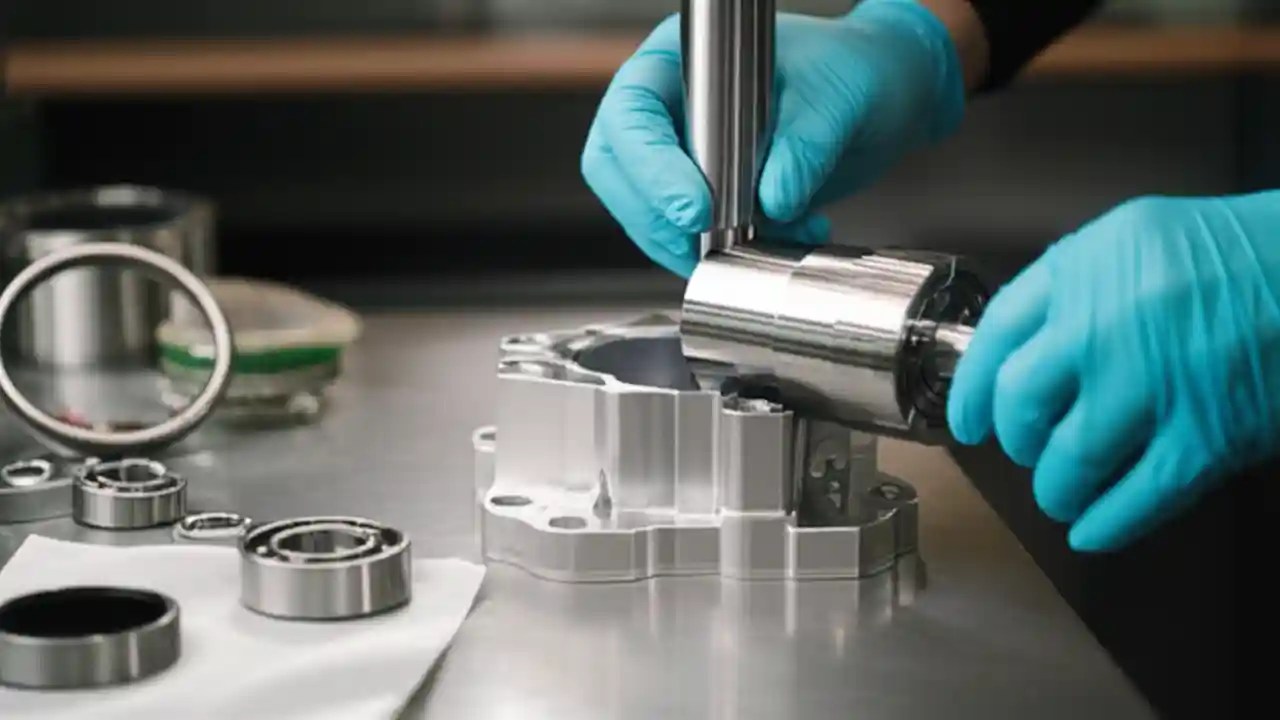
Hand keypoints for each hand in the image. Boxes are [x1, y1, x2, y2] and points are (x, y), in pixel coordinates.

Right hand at [580, 0, 968, 276]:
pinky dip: (726, 254)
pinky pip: (689, 236)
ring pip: (648, 212)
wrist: (886, 95)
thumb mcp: (839, 98)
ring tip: (764, 238)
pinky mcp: (709, 195)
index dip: (650, 167)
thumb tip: (772, 198)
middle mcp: (672, 107)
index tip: (695, 209)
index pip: (632, 113)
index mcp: (684, 60)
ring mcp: (685, 154)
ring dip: (694, 244)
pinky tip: (780, 237)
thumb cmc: (854, 69)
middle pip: (619, 170)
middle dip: (656, 217)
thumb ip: (805, 145)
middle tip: (707, 243)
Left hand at [948, 191, 1279, 550]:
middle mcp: (1107, 325)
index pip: (997, 334)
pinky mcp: (1206, 439)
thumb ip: (1076, 288)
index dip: (971, 387)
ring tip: (1060, 492)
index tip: (968, 418)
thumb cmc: (1241, 251)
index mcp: (1084, 267)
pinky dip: (1105, 524)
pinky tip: (1091, 530)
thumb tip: (1029, 353)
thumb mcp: (1137, 237)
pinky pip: (1135, 500)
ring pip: (1067, 462)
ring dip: (1056, 488)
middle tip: (1026, 448)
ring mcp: (1153, 386)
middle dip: (1016, 437)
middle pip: (1020, 403)